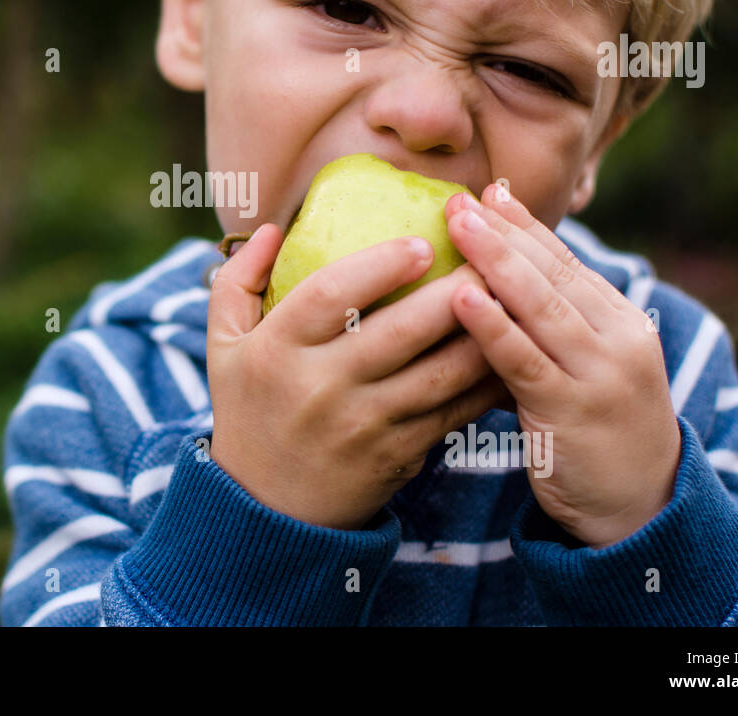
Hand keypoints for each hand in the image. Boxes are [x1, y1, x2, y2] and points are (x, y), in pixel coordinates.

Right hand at [206, 224, 509, 530]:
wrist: (266, 508)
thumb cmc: (249, 409)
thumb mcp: (223, 346)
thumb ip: (237, 281)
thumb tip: (272, 227)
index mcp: (277, 350)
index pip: (332, 295)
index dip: (380, 265)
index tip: (422, 243)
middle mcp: (322, 387)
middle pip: (401, 331)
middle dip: (455, 291)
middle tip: (490, 256)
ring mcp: (364, 425)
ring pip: (440, 374)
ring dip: (485, 333)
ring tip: (514, 294)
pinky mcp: (399, 454)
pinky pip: (454, 412)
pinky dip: (487, 381)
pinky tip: (514, 350)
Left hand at [443, 183, 682, 548]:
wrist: (640, 507)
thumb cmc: (596, 431)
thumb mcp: (584, 369)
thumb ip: (548, 330)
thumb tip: (487, 286)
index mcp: (621, 322)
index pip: (567, 262)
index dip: (525, 226)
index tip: (489, 192)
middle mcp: (616, 340)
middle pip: (553, 274)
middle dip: (504, 232)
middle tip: (460, 198)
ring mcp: (598, 374)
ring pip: (541, 307)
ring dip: (496, 261)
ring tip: (458, 226)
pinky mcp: (571, 411)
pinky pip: (523, 360)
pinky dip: (492, 326)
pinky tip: (461, 296)